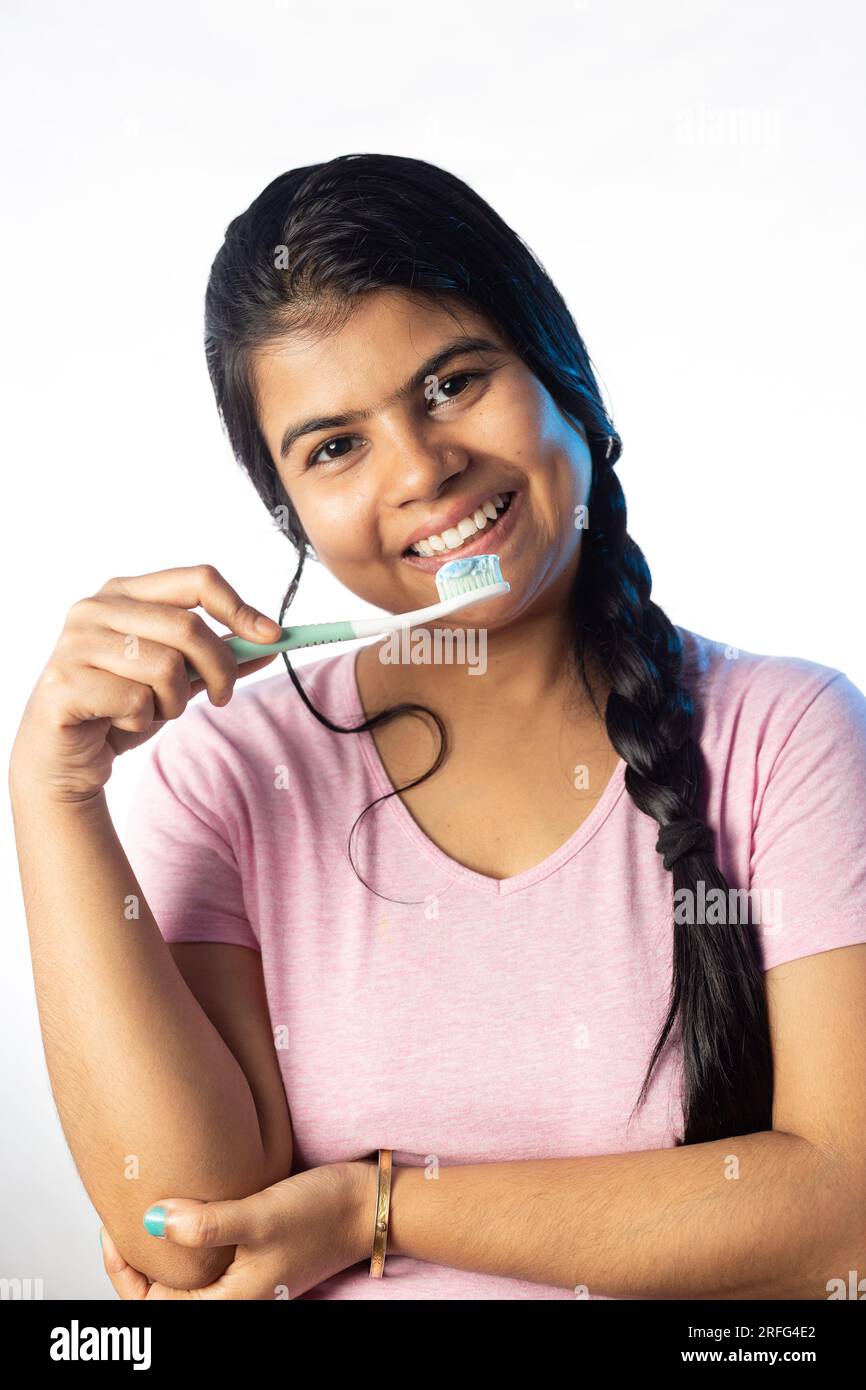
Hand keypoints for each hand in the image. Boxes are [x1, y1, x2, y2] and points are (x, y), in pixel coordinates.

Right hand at [9, 564, 281, 803]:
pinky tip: (120, 723)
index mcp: (125, 593)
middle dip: (220, 669)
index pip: (197, 580)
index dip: (241, 608)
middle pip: (190, 627)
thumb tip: (271, 642)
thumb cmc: (120, 708)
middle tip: (222, 696)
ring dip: (174, 702)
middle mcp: (96, 608)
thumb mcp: (178, 679)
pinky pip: (136, 701)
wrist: (63, 758)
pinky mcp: (64, 683)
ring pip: (166, 667)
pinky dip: (142, 721)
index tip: (273, 638)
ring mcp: (75, 643)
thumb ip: (218, 656)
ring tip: (153, 710)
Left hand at [99, 1161, 377, 1299]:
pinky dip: (186, 1236)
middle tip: (120, 1216)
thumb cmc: (323, 1213)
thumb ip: (207, 1223)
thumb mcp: (261, 1216)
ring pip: (184, 1272)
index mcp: (230, 1302)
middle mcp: (233, 1295)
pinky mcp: (253, 1254)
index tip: (114, 1229)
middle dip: (135, 1260)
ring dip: (160, 1248)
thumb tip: (152, 1221)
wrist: (369, 1204)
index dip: (124, 1271)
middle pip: (164, 1292)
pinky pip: (206, 1255)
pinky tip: (183, 1205)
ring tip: (144, 1208)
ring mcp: (243, 1276)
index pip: (153, 1305)